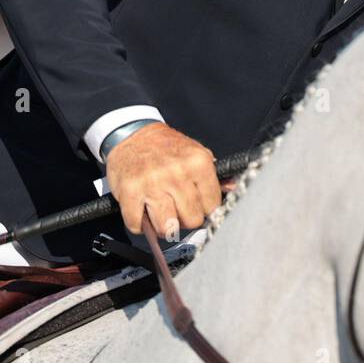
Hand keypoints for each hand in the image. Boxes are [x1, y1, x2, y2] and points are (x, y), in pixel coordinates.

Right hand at [105, 123, 221, 239]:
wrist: (134, 134)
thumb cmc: (168, 148)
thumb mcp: (197, 154)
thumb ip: (215, 176)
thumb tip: (233, 190)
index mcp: (198, 163)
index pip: (212, 207)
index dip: (204, 209)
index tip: (197, 205)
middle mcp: (177, 174)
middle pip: (191, 221)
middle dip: (185, 219)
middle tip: (178, 209)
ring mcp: (152, 184)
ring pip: (167, 229)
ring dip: (163, 225)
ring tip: (161, 211)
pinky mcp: (129, 192)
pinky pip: (137, 226)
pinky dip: (139, 224)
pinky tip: (143, 210)